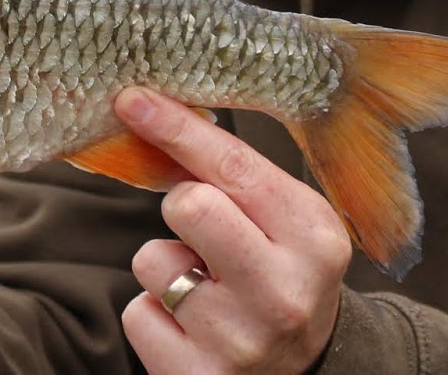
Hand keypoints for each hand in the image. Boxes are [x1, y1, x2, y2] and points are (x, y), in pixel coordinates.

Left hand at [115, 88, 350, 373]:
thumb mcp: (287, 223)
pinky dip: (153, 313)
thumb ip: (237, 176)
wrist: (304, 373)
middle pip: (189, 205)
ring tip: (201, 285)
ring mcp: (241, 342)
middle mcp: (284, 294)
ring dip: (164, 265)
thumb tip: (155, 113)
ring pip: (152, 260)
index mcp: (314, 239)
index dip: (176, 127)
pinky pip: (137, 314)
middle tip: (200, 227)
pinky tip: (189, 324)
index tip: (133, 99)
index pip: (234, 167)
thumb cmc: (282, 277)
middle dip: (181, 206)